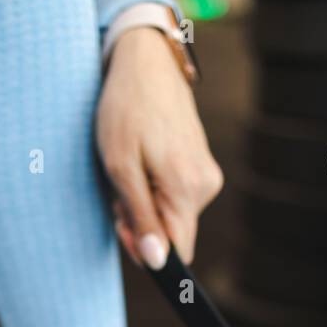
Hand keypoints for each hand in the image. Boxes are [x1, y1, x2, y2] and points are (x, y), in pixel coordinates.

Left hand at [96, 27, 223, 267]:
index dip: (146, 251)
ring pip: (172, 215)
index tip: (122, 225)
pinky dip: (154, 190)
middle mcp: (206, 186)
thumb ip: (141, 217)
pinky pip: (176, 197)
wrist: (146, 64)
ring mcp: (206, 175)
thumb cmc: (126, 110)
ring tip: (129, 169)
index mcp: (187, 189)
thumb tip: (157, 262)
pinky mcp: (202, 167)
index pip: (178, 252)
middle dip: (141, 223)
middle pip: (173, 234)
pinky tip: (142, 163)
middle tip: (119, 190)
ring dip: (145, 204)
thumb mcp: (121, 167)